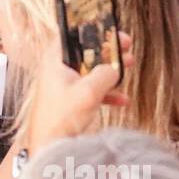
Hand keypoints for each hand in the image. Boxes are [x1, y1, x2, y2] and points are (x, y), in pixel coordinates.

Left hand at [26, 33, 133, 151]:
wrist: (50, 148)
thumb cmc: (60, 119)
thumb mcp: (88, 92)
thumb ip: (105, 75)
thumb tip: (114, 68)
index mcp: (55, 62)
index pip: (70, 35)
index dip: (90, 30)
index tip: (110, 30)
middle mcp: (57, 71)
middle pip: (84, 53)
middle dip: (107, 50)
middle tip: (125, 47)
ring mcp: (63, 87)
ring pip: (90, 72)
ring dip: (110, 70)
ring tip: (129, 66)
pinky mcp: (70, 103)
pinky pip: (91, 92)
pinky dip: (106, 93)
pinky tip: (122, 99)